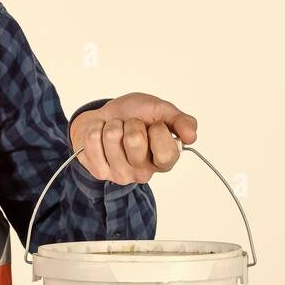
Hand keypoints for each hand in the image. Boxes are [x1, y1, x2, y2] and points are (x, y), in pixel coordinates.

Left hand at [69, 92, 196, 184]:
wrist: (106, 115)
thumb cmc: (135, 114)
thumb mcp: (161, 111)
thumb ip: (181, 121)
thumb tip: (191, 137)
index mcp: (165, 161)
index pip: (166, 152)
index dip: (158, 130)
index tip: (154, 125)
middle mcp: (144, 173)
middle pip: (134, 140)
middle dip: (131, 123)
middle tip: (130, 127)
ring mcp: (120, 174)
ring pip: (111, 136)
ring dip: (112, 124)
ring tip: (116, 129)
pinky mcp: (99, 171)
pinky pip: (93, 138)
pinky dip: (96, 127)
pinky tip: (102, 135)